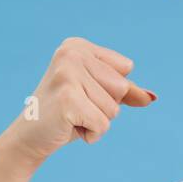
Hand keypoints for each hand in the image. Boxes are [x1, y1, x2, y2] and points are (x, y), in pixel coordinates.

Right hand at [0, 36, 156, 167]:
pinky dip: (92, 134)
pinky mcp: (68, 99)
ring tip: (73, 117)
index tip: (82, 93)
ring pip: (114, 109)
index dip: (109, 91)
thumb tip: (152, 97)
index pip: (125, 69)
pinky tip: (70, 127)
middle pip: (121, 88)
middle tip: (77, 108)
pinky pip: (104, 125)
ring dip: (98, 122)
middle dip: (105, 107)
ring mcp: (67, 75)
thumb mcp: (98, 97)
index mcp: (78, 45)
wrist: (30, 136)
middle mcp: (71, 53)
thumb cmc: (67, 114)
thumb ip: (126, 93)